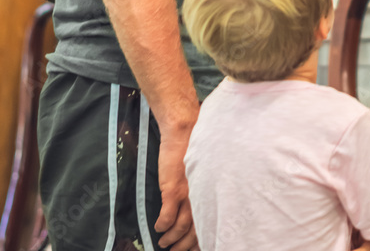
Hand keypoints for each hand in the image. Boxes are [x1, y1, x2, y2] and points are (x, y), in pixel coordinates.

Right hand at [154, 122, 198, 249]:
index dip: (201, 241)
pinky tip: (158, 228)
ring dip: (170, 239)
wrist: (184, 131)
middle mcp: (202, 197)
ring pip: (179, 229)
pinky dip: (161, 226)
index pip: (210, 225)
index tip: (195, 247)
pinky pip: (166, 218)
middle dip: (184, 246)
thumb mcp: (207, 171)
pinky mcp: (172, 190)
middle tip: (176, 250)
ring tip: (164, 242)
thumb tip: (202, 204)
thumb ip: (205, 188)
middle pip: (194, 233)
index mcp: (211, 193)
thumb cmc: (196, 147)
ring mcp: (187, 194)